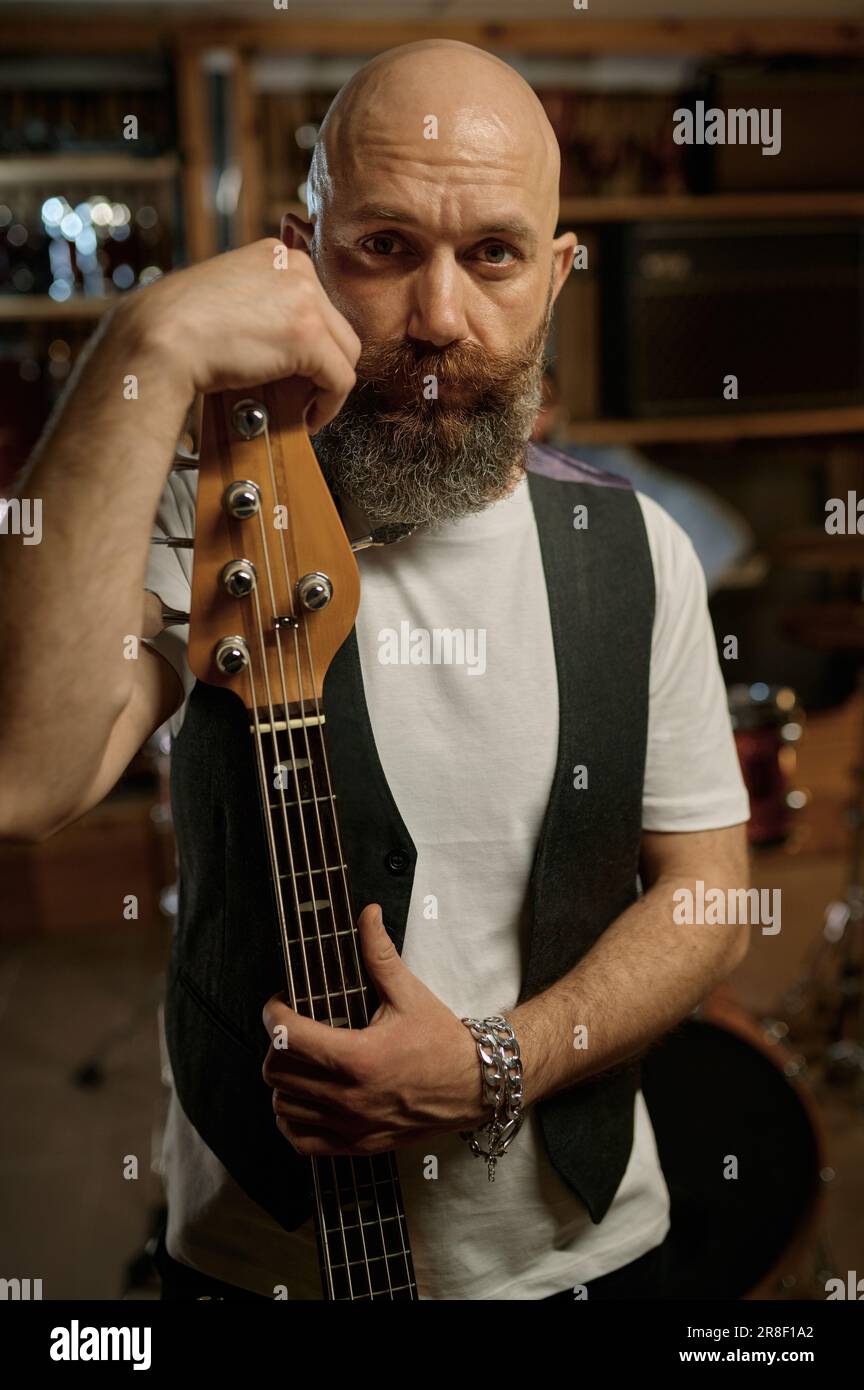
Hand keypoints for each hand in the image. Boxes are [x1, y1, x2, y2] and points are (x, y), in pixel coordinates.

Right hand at [114, 237, 360, 431]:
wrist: (159, 337)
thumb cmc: (180, 327)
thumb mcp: (229, 298)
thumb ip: (262, 307)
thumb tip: (285, 345)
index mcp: (276, 254)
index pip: (316, 302)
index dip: (312, 344)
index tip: (297, 371)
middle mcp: (297, 267)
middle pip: (337, 327)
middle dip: (323, 365)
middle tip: (302, 394)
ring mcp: (306, 298)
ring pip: (345, 352)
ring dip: (327, 386)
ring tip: (304, 407)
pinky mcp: (309, 335)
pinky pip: (340, 379)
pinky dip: (329, 406)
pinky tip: (308, 418)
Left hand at [261, 904, 488, 1155]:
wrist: (475, 1086)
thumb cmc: (442, 1040)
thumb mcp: (409, 993)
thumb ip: (379, 953)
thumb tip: (367, 914)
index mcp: (357, 1057)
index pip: (287, 1035)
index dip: (273, 1013)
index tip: (280, 1002)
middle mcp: (349, 1097)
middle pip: (276, 1072)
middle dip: (276, 1044)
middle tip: (292, 1028)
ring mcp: (351, 1125)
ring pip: (283, 1107)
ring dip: (283, 1081)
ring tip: (299, 1061)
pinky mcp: (357, 1145)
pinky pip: (301, 1141)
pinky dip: (292, 1120)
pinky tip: (304, 1099)